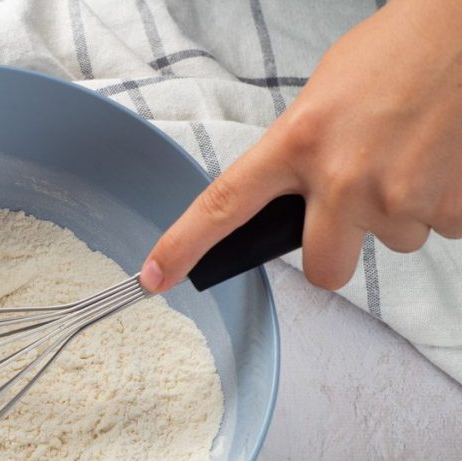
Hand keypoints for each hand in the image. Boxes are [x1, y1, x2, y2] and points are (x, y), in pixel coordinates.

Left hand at [140, 0, 461, 292]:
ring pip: (391, 243)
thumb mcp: (318, 103)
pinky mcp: (452, 204)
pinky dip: (441, 203)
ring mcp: (398, 195)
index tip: (155, 276)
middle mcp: (342, 178)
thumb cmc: (391, 56)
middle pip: (322, 269)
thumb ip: (296, 158)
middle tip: (349, 209)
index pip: (224, 205)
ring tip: (407, 157)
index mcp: (296, 143)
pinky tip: (438, 160)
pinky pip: (440, 229)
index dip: (184, 247)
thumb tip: (293, 204)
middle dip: (334, 251)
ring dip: (396, 213)